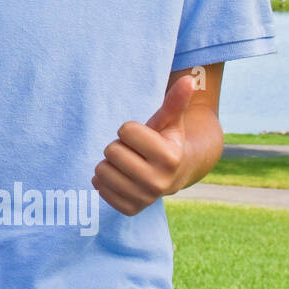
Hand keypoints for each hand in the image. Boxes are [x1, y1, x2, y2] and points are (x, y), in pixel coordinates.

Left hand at [93, 75, 194, 214]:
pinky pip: (99, 188)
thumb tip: (189, 78)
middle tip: (134, 152)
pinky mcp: (129, 209)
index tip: (142, 137)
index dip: (130, 130)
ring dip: (109, 163)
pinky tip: (121, 178)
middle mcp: (158, 183)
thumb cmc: (165, 140)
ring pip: (101, 170)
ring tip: (128, 164)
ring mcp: (144, 199)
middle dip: (118, 146)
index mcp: (169, 157)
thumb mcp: (169, 121)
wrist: (173, 175)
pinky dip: (104, 180)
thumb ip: (175, 101)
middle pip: (111, 151)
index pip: (125, 130)